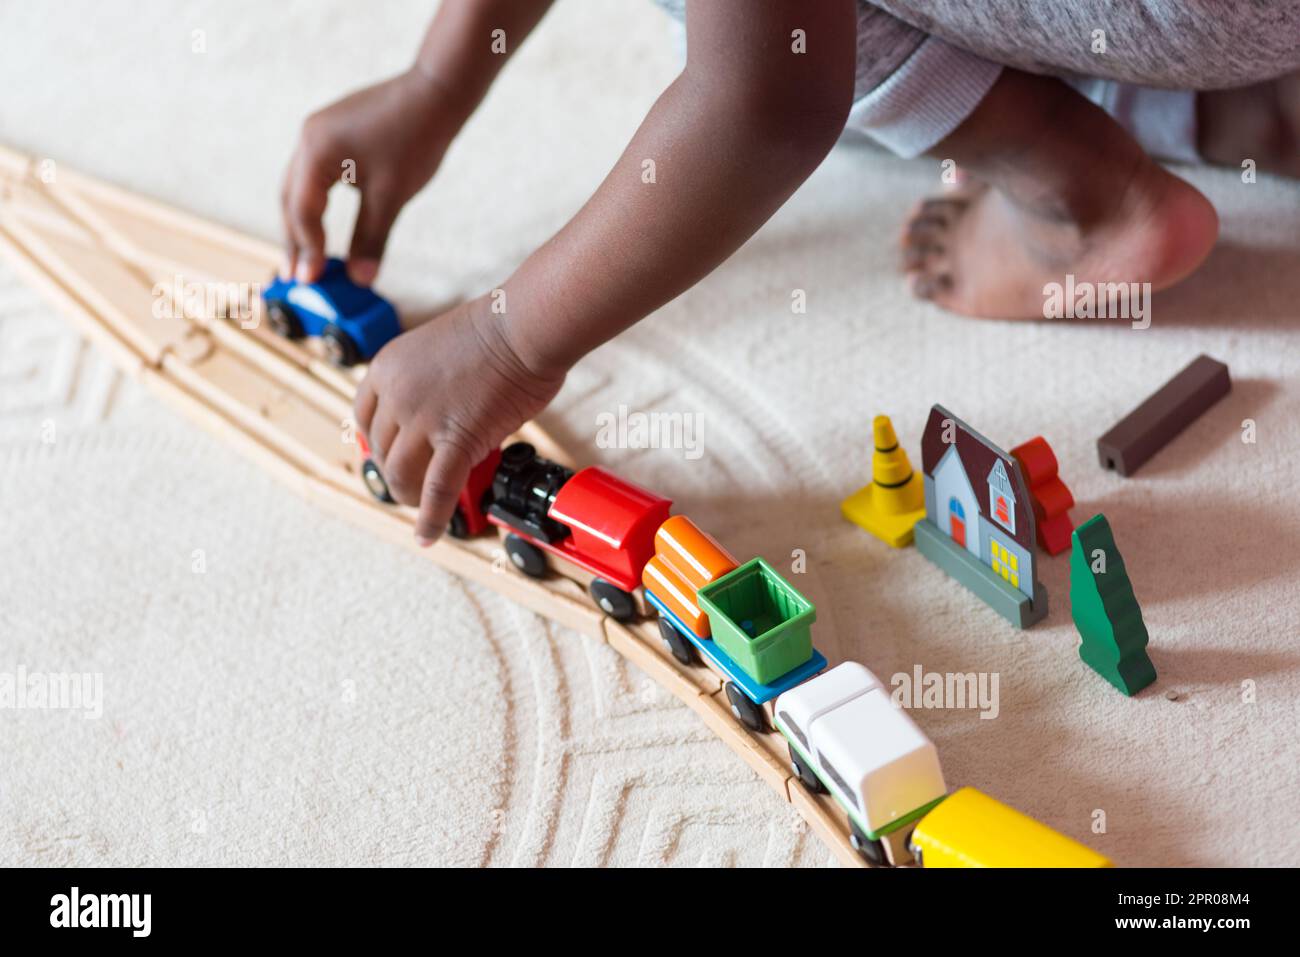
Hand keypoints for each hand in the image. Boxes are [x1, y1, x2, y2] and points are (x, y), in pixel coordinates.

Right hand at [281, 68, 459, 285]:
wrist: (437, 94)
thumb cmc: (416, 141)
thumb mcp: (391, 197)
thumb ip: (370, 239)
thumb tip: (360, 281)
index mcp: (316, 153)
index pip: (302, 212)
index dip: (307, 250)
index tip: (310, 282)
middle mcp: (309, 139)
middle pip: (290, 199)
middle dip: (293, 240)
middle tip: (295, 278)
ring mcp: (319, 132)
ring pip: (300, 187)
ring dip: (301, 223)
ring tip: (305, 258)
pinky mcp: (334, 132)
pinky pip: (314, 175)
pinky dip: (315, 204)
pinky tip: (324, 225)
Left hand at [354, 296, 565, 544]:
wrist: (523, 327)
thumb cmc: (497, 329)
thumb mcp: (437, 348)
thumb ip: (426, 381)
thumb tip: (436, 414)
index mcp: (387, 367)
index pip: (364, 417)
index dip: (375, 442)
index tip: (385, 454)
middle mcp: (397, 395)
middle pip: (381, 450)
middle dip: (395, 471)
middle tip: (410, 484)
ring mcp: (423, 419)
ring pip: (401, 474)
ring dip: (408, 495)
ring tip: (420, 507)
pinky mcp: (456, 441)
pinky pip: (436, 490)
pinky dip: (429, 518)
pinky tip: (427, 536)